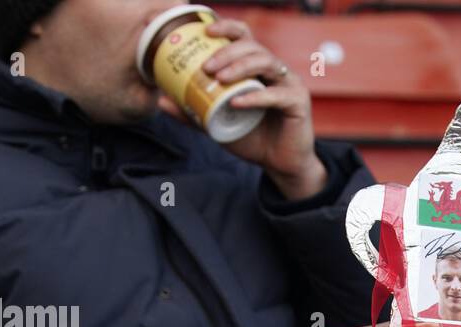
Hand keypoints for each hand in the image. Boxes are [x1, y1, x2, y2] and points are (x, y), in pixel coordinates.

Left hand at [157, 18, 323, 198]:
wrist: (279, 165)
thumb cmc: (252, 138)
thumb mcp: (217, 123)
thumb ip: (193, 111)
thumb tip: (162, 100)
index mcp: (255, 68)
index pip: (243, 36)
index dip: (226, 28)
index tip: (205, 31)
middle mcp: (274, 70)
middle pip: (252, 45)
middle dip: (227, 51)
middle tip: (206, 66)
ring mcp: (289, 84)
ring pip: (266, 62)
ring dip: (240, 67)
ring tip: (219, 78)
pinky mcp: (298, 102)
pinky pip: (277, 94)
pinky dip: (256, 97)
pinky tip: (237, 102)